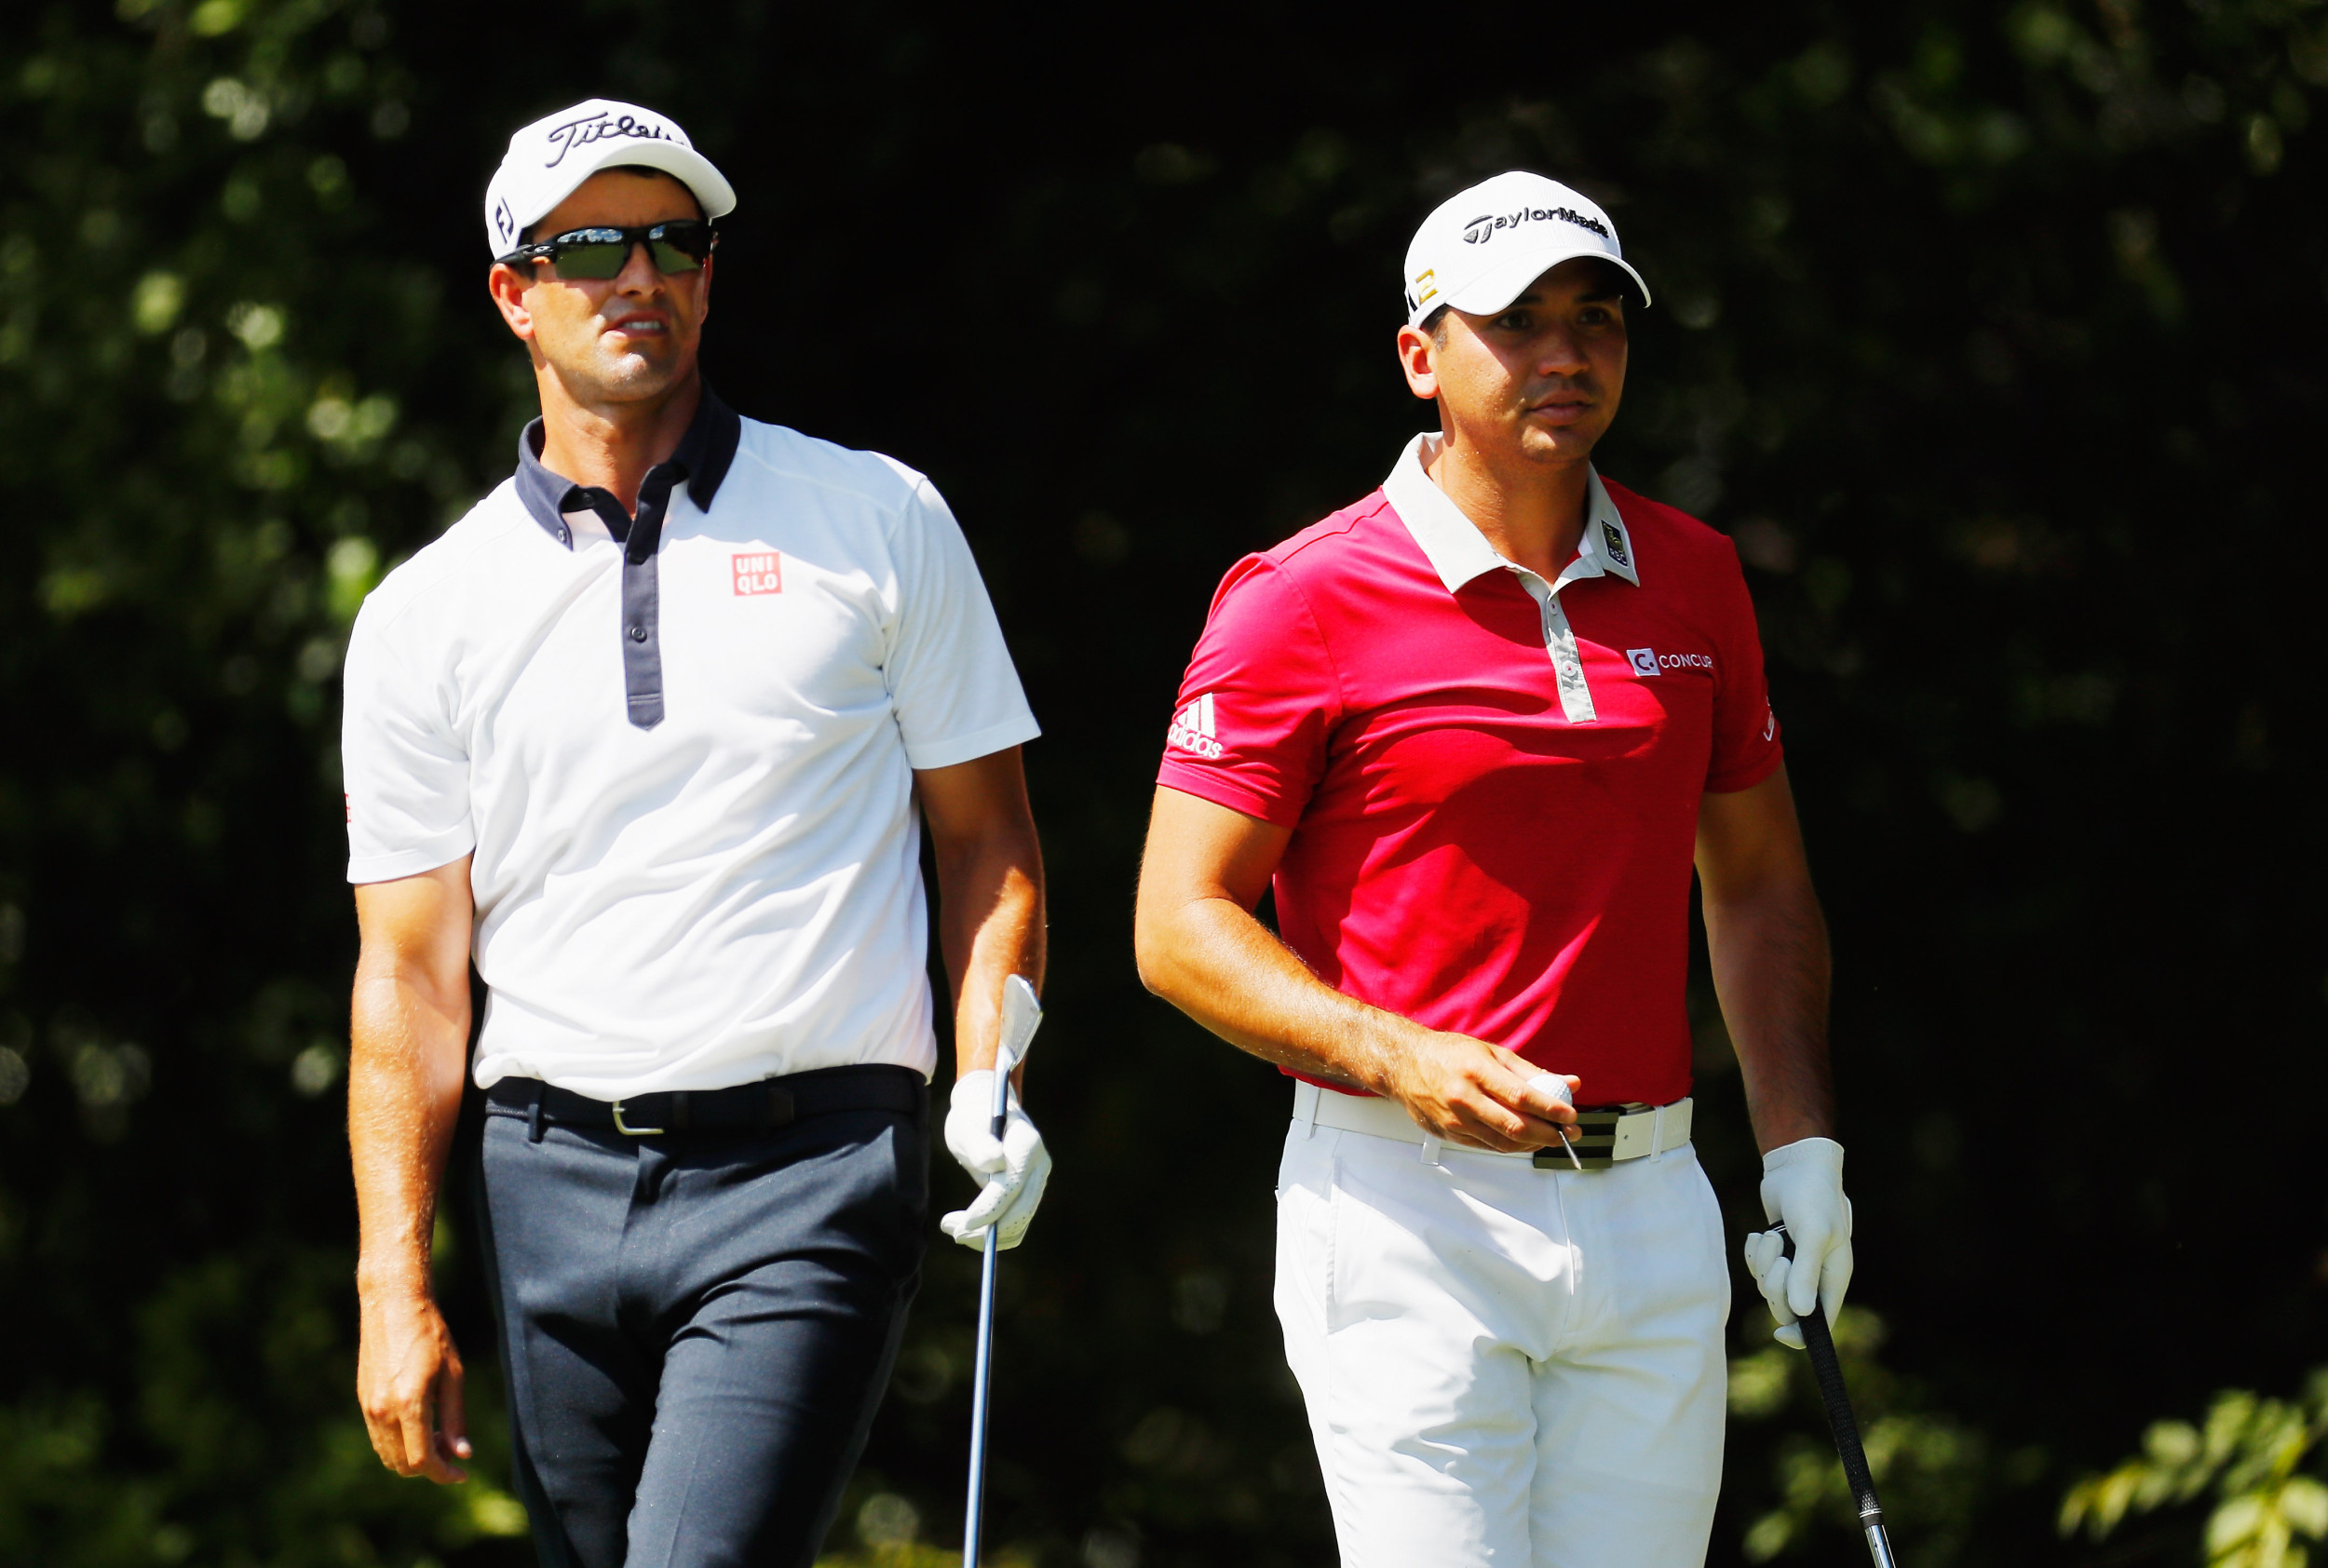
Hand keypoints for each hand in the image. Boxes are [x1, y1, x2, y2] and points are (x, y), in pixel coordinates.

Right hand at [355, 1283, 469, 1482]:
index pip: (422, 1459)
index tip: (462, 1474)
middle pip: (404, 1464)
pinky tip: (420, 1427)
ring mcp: (369, 1407)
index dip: (443, 1474)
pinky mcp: (363, 1401)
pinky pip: (379, 1439)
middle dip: (431, 1466)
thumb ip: (456, 1418)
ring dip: (413, 1458)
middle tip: (454, 1450)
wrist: (393, 1305)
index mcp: (409, 1404)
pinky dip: (399, 1445)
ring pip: (389, 1455)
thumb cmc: (431, 1335)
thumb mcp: (454, 1375)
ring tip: (439, 1437)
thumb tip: (461, 1454)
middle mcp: (383, 1411)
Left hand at [939, 1070, 1050, 1250]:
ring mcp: (1037, 1181)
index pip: (1013, 1185)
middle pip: (1021, 1210)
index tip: (962, 1224)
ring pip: (1019, 1224)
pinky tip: (967, 1227)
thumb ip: (980, 1143)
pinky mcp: (1029, 1195)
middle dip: (987, 1229)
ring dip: (987, 1235)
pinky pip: (1016, 1225)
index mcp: (1027, 1143)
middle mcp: (1039, 1165)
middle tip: (952, 1232)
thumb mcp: (967, 1125)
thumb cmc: (972, 1117)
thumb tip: (995, 1162)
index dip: (990, 1208)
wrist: (984, 1112)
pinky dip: (993, 1234)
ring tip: (952, 1227)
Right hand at [1383, 1030, 1578, 1152]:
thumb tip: (1569, 1083)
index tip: (1570, 1114)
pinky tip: (1525, 1139)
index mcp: (1476, 1070)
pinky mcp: (1449, 1134)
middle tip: (1569, 1132)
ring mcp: (1454, 1119)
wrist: (1404, 1065)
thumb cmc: (1448, 1054)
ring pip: (1503, 1142)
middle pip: (1515, 1125)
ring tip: (1551, 1137)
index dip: (1550, 1108)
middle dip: (1549, 1133)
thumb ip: (1530, 1071)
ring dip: (1533, 1144)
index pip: (1521, 1095)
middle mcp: (1463, 1097)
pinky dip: (1512, 1145)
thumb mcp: (1491, 1052)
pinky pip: (1488, 1146)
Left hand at [1743, 1136, 1852, 1348]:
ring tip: (1773, 1235)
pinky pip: (1757, 1269)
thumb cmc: (1813, 1197)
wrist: (1795, 1167)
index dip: (1803, 1334)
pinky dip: (1755, 1254)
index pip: (1823, 1322)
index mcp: (1835, 1277)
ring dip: (1764, 1263)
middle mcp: (1816, 1275)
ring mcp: (1795, 1264)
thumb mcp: (1814, 1233)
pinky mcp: (1776, 1252)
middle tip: (1780, 1257)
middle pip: (1788, 1306)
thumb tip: (1802, 1313)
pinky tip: (1760, 1234)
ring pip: (1769, 1287)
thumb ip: (1807, 1273)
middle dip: (1775, 1284)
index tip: (1780, 1334)